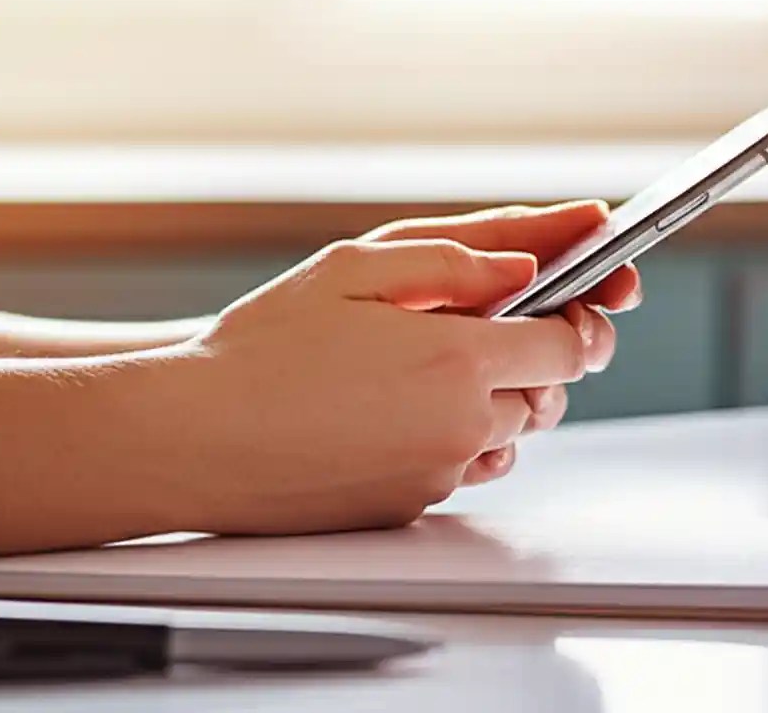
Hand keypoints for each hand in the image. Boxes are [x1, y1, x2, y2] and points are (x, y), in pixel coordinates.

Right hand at [182, 238, 598, 533]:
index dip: (573, 319)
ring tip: (422, 370)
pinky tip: (392, 412)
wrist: (193, 438)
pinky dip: (448, 440)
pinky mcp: (407, 507)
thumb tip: (525, 265)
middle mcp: (460, 426)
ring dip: (488, 401)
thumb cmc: (260, 349)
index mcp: (457, 358)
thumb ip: (455, 261)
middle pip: (545, 394)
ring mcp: (435, 474)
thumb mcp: (352, 268)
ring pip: (505, 436)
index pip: (567, 344)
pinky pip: (458, 470)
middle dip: (528, 359)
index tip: (564, 304)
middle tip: (480, 329)